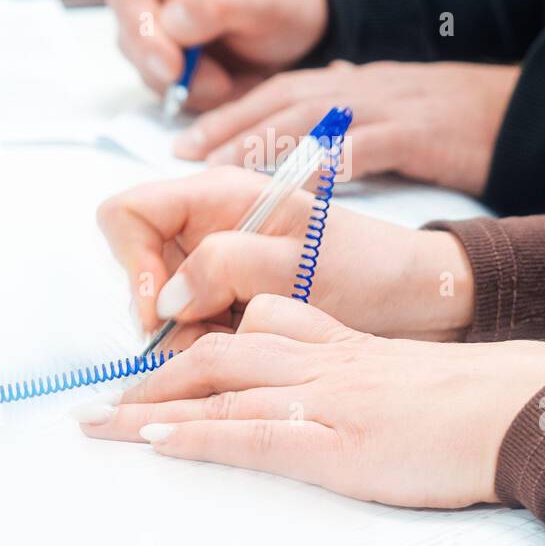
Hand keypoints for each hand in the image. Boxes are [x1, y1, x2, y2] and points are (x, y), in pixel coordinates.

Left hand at [80, 296, 544, 507]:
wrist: (520, 406)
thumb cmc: (470, 398)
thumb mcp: (401, 374)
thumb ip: (354, 374)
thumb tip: (324, 396)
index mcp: (337, 346)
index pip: (249, 332)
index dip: (195, 347)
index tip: (159, 367)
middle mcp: (319, 364)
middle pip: (216, 355)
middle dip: (152, 380)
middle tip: (101, 406)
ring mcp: (324, 400)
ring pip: (220, 390)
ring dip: (152, 409)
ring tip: (99, 427)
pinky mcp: (336, 443)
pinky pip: (253, 435)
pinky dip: (198, 438)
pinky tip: (158, 444)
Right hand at [97, 166, 474, 345]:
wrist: (417, 300)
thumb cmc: (369, 268)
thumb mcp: (299, 263)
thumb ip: (225, 265)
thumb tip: (168, 297)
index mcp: (219, 195)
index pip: (127, 214)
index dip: (132, 261)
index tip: (163, 308)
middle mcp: (209, 227)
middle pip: (139, 267)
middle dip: (161, 311)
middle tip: (207, 337)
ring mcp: (218, 267)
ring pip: (164, 308)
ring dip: (187, 337)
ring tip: (243, 344)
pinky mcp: (231, 303)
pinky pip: (192, 330)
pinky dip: (208, 348)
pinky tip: (249, 350)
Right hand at [107, 0, 328, 109]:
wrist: (303, 25)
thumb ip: (218, 1)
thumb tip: (171, 23)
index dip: (142, 33)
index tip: (172, 68)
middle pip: (132, 36)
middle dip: (169, 69)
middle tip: (218, 83)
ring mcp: (162, 27)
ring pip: (148, 69)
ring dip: (189, 87)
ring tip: (233, 82)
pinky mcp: (172, 59)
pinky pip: (169, 89)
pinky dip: (199, 96)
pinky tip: (230, 86)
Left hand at [172, 61, 518, 195]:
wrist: (521, 110)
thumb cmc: (456, 115)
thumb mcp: (395, 99)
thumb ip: (354, 98)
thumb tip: (321, 90)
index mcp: (350, 84)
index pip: (276, 93)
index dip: (230, 114)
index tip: (188, 139)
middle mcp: (358, 89)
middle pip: (279, 102)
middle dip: (229, 128)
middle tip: (186, 155)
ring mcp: (386, 108)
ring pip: (310, 120)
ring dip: (261, 143)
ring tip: (223, 171)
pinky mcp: (414, 133)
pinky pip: (361, 147)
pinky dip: (326, 165)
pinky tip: (295, 187)